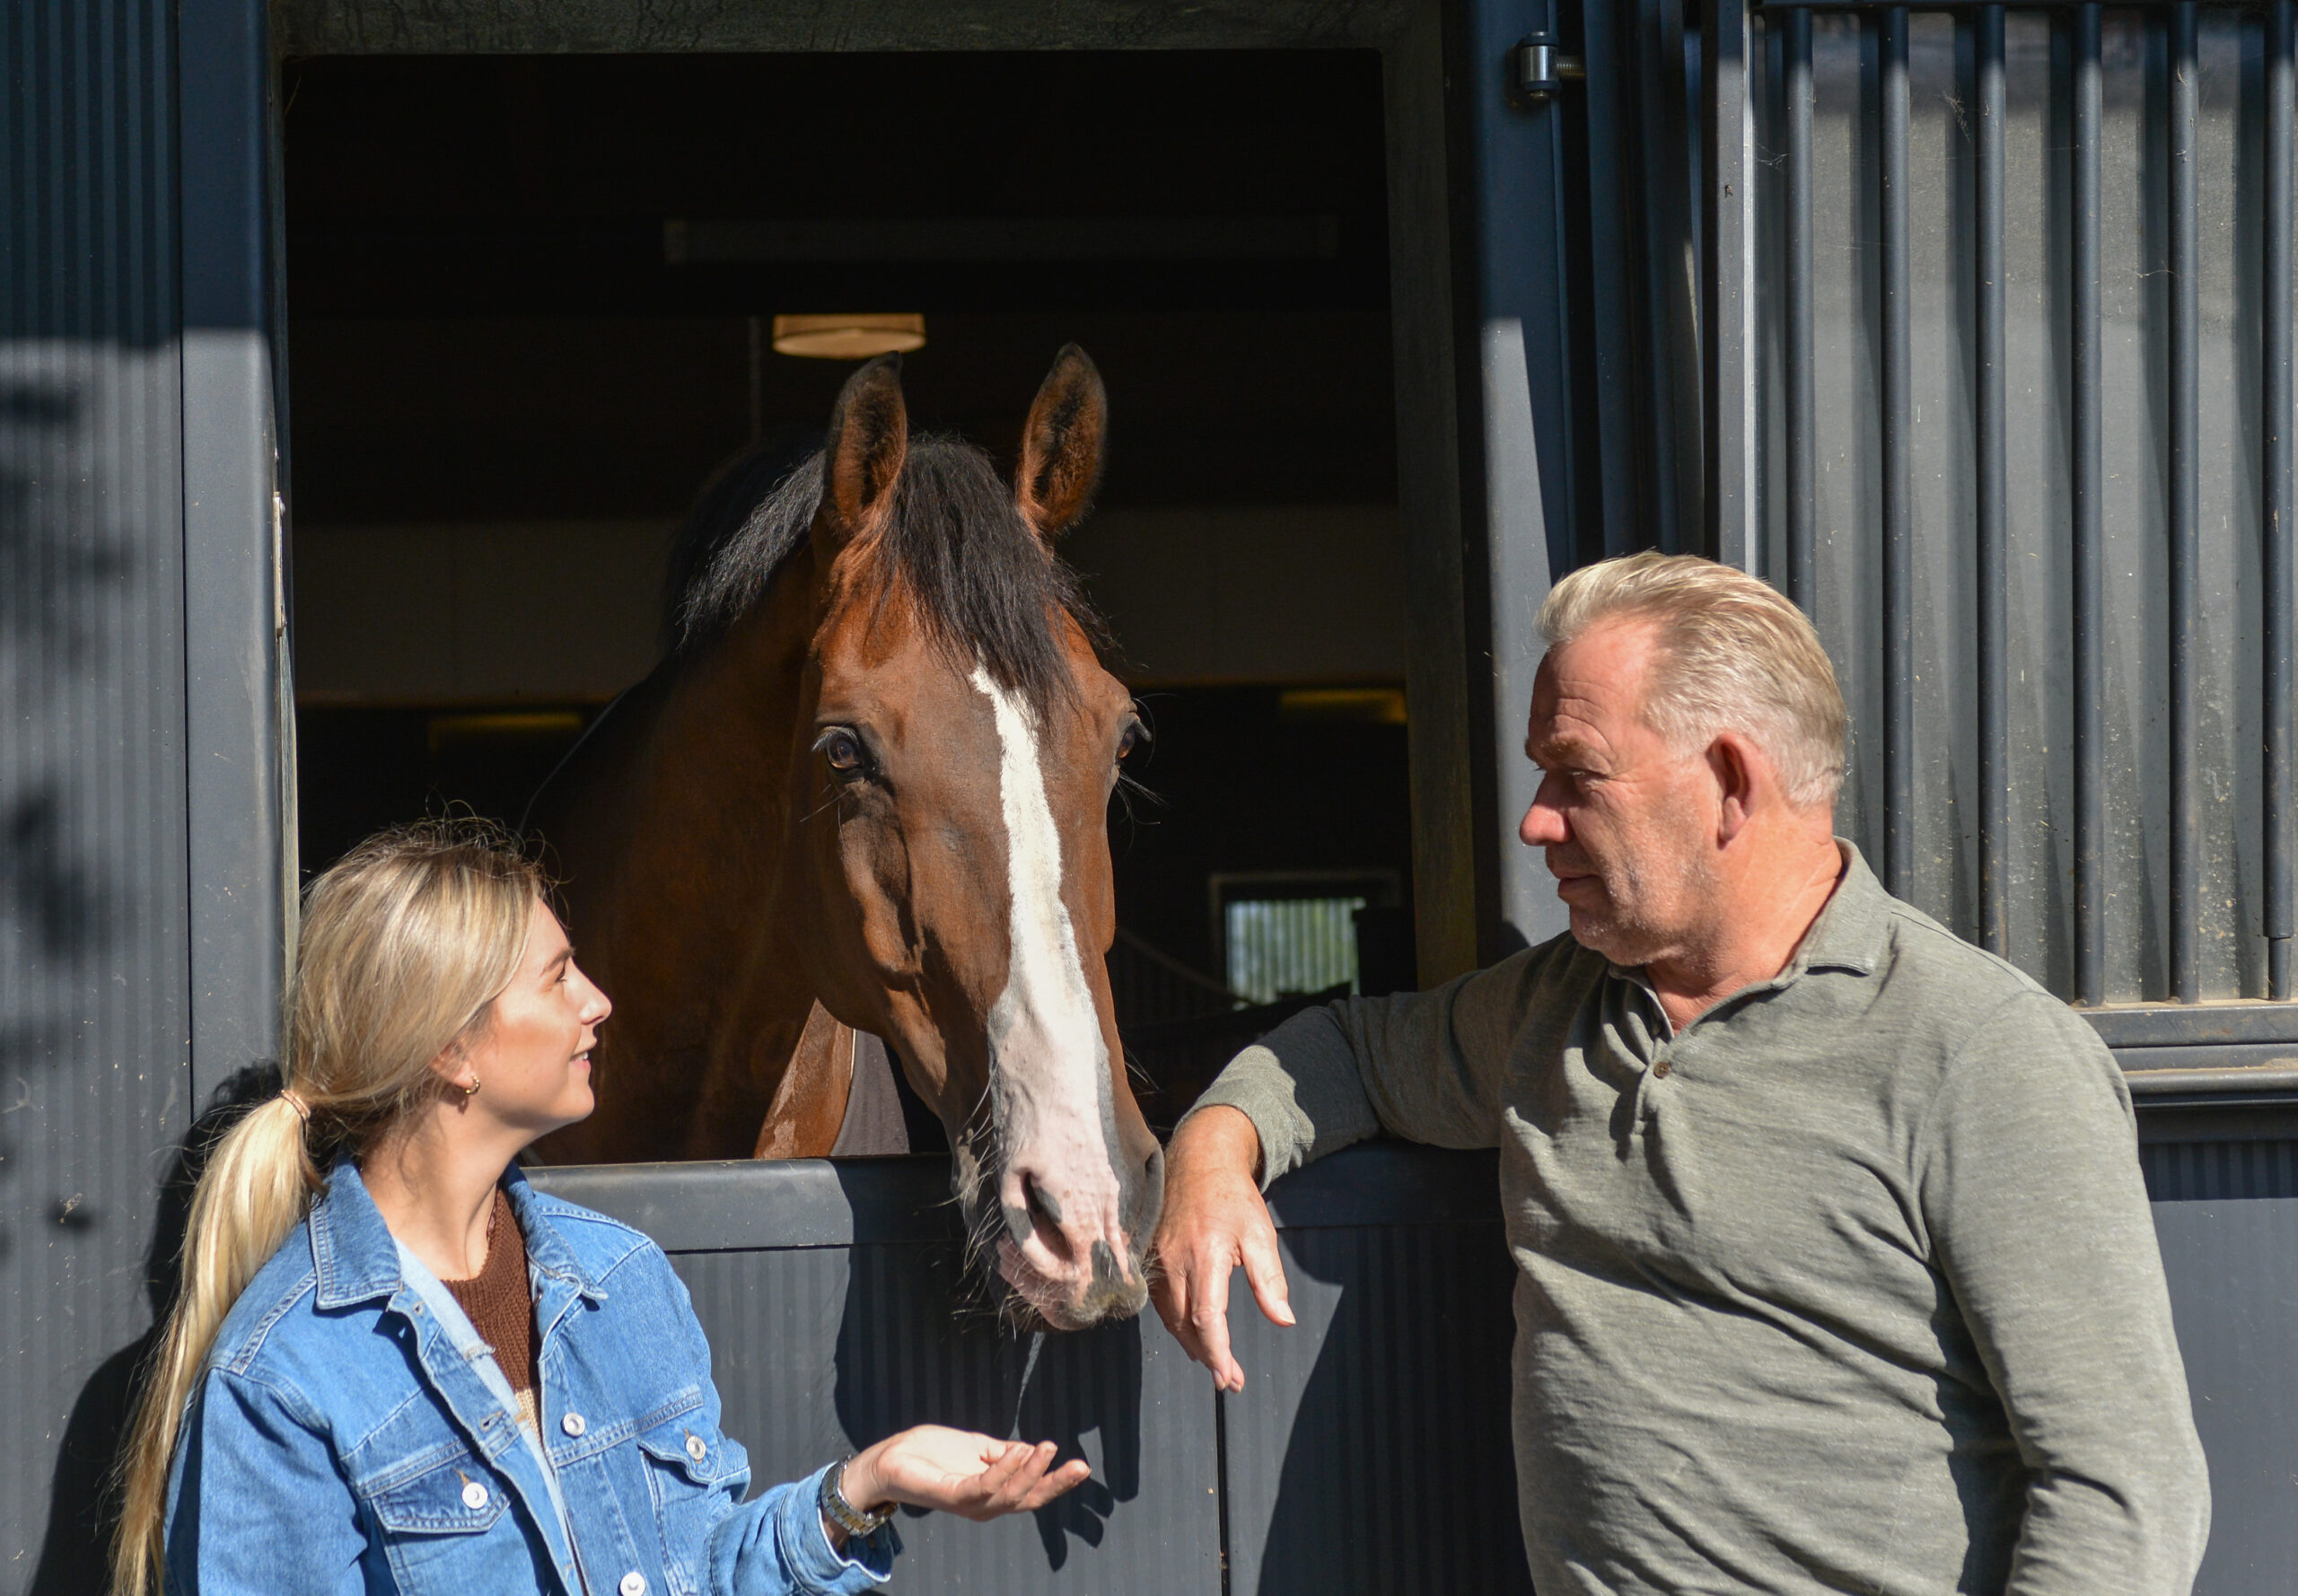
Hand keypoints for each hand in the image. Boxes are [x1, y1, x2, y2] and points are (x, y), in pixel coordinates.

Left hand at [841, 1426, 1089, 1523]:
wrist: (891, 1457)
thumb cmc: (931, 1453)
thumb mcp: (977, 1448)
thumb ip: (1004, 1453)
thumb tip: (1034, 1449)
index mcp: (993, 1493)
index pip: (1032, 1492)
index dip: (1057, 1482)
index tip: (1081, 1466)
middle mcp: (984, 1505)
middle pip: (1028, 1500)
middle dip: (1055, 1484)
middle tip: (1080, 1466)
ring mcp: (968, 1503)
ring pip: (1009, 1495)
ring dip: (1031, 1471)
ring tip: (1047, 1448)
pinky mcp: (951, 1494)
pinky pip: (983, 1486)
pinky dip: (1004, 1470)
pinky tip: (1017, 1451)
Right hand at [1148, 1105, 1293, 1391]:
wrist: (1198, 1160)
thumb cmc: (1232, 1197)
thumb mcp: (1260, 1233)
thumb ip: (1270, 1279)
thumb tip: (1283, 1320)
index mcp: (1205, 1255)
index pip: (1208, 1317)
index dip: (1218, 1353)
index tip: (1230, 1377)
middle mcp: (1175, 1261)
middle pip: (1186, 1325)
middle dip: (1208, 1357)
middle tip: (1230, 1380)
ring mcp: (1158, 1260)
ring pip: (1170, 1317)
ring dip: (1192, 1344)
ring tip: (1215, 1364)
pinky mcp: (1150, 1258)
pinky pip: (1160, 1302)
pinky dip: (1177, 1324)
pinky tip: (1192, 1334)